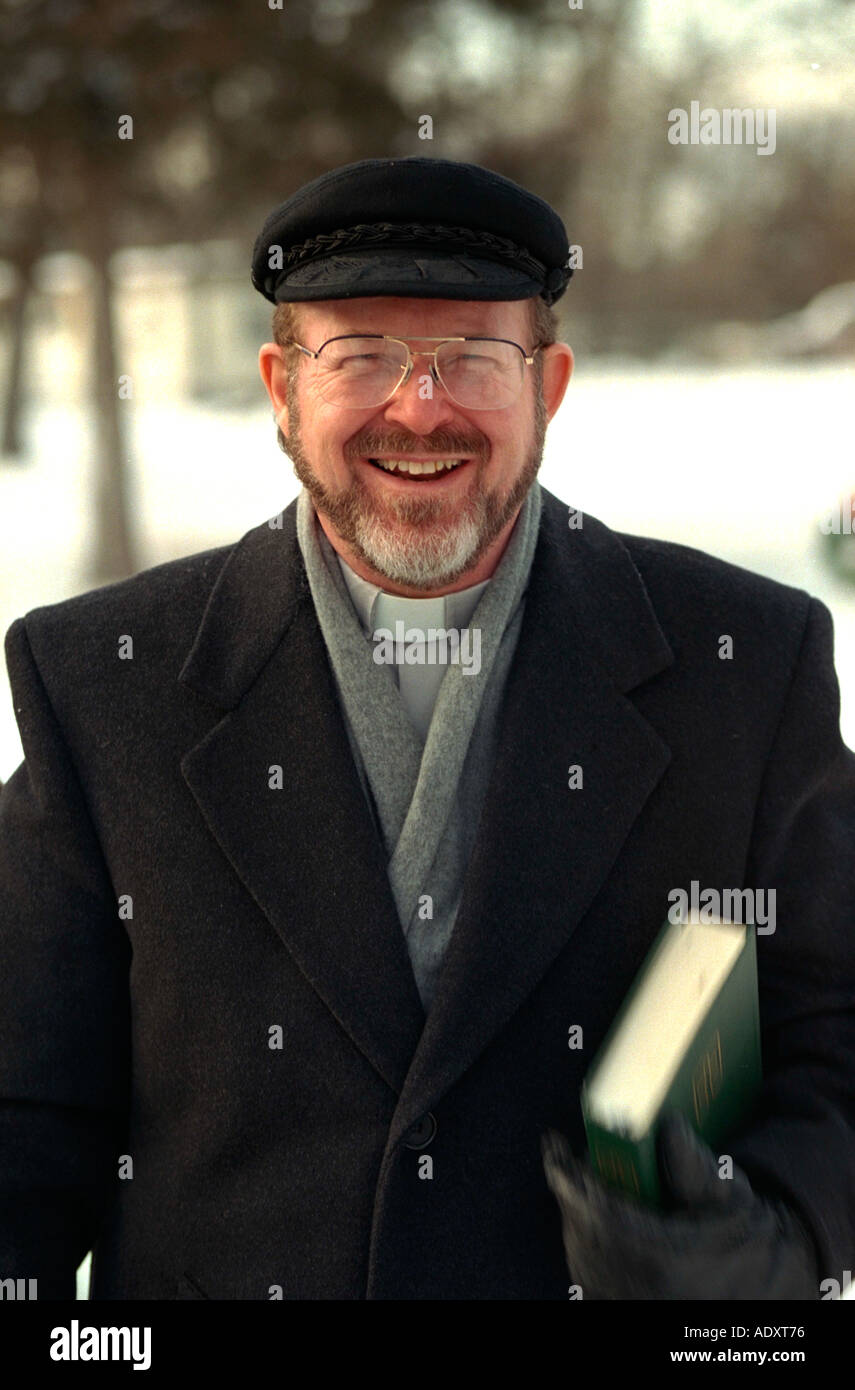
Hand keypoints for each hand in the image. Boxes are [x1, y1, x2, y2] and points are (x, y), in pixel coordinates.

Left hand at [541, 1112, 819, 1298]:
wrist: (770, 1292)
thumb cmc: (751, 1239)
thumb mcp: (732, 1196)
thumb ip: (694, 1165)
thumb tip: (668, 1126)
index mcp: (666, 1262)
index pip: (599, 1215)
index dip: (572, 1180)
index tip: (556, 1149)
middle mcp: (643, 1293)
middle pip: (582, 1233)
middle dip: (572, 1192)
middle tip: (568, 1160)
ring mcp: (632, 1309)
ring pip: (581, 1257)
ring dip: (576, 1218)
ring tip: (581, 1186)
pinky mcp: (627, 1313)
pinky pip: (589, 1278)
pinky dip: (585, 1246)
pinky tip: (589, 1221)